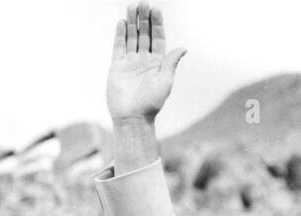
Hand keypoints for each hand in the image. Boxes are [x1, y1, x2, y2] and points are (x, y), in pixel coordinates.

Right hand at [107, 3, 186, 124]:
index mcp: (157, 63)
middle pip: (144, 34)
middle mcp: (144, 61)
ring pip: (131, 38)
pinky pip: (119, 47)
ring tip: (132, 6)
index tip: (156, 10)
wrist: (132, 118)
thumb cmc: (151, 103)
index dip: (157, 24)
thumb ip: (171, 63)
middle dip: (144, 18)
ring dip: (132, 22)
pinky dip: (120, 34)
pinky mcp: (117, 67)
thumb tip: (183, 48)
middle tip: (143, 3)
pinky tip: (122, 23)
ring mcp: (130, 63)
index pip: (157, 38)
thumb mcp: (165, 82)